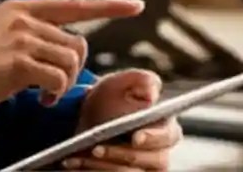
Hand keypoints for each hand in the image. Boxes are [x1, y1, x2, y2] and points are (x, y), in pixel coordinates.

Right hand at [0, 0, 143, 118]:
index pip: (75, 4)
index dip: (110, 6)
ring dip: (63, 84)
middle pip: (77, 43)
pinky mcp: (18, 61)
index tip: (136, 5)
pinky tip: (38, 99)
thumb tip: (62, 52)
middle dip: (73, 69)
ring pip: (71, 61)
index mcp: (21, 8)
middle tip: (52, 87)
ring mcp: (22, 37)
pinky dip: (54, 94)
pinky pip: (58, 79)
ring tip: (42, 94)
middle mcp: (24, 18)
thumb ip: (31, 36)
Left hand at [64, 69, 182, 170]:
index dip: (153, 138)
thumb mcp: (119, 83)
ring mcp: (142, 169)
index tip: (135, 137)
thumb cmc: (108, 100)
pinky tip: (74, 163)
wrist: (86, 120)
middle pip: (149, 161)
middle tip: (96, 148)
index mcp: (164, 128)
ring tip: (78, 156)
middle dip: (121, 154)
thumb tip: (151, 95)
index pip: (167, 136)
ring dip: (102, 166)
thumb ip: (141, 80)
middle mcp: (159, 153)